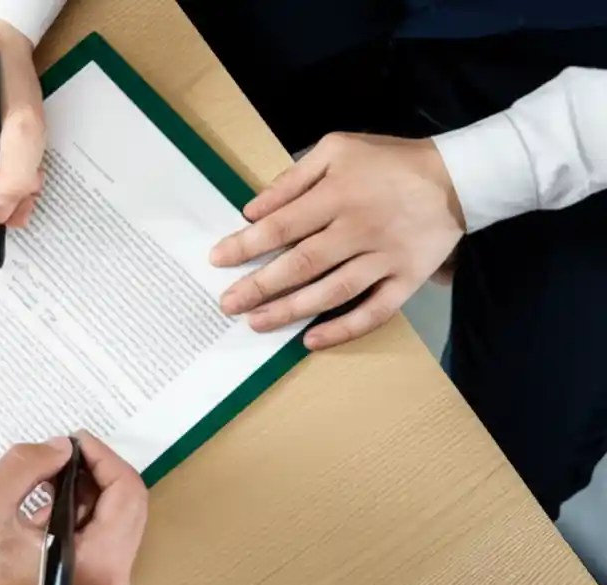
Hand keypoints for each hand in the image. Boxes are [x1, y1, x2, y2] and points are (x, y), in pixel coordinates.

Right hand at [0, 432, 147, 584]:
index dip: (102, 456)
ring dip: (87, 493)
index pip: (126, 492)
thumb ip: (25, 465)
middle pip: (127, 506)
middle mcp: (116, 583)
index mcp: (98, 565)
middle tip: (58, 456)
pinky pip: (102, 542)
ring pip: (116, 522)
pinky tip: (46, 510)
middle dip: (96, 472)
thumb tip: (60, 448)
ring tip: (45, 481)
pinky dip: (81, 517)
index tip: (70, 441)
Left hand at [209, 133, 465, 349]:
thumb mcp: (337, 149)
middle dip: (259, 286)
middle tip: (228, 303)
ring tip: (257, 323)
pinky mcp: (407, 279)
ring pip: (332, 291)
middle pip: (302, 263)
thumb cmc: (389, 161)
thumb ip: (292, 179)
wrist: (459, 176)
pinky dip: (343, 329)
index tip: (218, 259)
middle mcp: (359, 229)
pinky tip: (311, 341)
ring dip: (291, 310)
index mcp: (338, 195)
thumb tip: (253, 209)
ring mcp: (385, 258)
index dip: (247, 245)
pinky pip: (374, 311)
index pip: (282, 225)